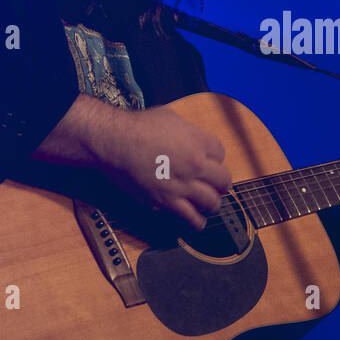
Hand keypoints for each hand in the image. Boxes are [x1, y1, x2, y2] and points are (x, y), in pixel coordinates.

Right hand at [107, 106, 231, 230]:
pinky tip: (198, 221)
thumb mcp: (171, 118)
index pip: (221, 153)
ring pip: (212, 202)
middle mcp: (196, 164)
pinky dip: (198, 222)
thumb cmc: (138, 126)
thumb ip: (188, 132)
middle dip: (220, 183)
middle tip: (216, 185)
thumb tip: (192, 139)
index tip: (209, 162)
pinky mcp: (167, 201)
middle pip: (223, 179)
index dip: (215, 158)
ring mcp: (183, 185)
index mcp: (199, 141)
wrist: (115, 142)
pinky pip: (191, 217)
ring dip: (213, 203)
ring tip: (209, 204)